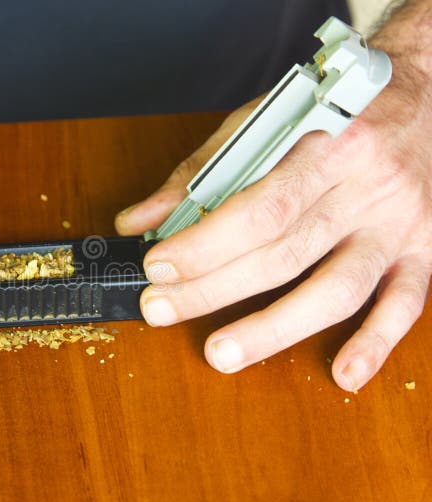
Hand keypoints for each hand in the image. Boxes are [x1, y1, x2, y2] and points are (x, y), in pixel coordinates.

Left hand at [116, 19, 431, 391]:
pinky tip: (342, 374)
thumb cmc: (338, 102)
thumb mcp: (265, 119)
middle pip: (284, 254)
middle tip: (161, 310)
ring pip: (338, 289)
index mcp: (330, 143)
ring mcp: (399, 224)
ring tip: (222, 353)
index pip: (259, 209)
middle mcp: (368, 186)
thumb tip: (137, 221)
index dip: (204, 246)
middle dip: (213, 290)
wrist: (426, 88)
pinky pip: (405, 305)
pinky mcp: (425, 249)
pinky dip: (375, 343)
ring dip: (275, 329)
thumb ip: (199, 171)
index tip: (158, 266)